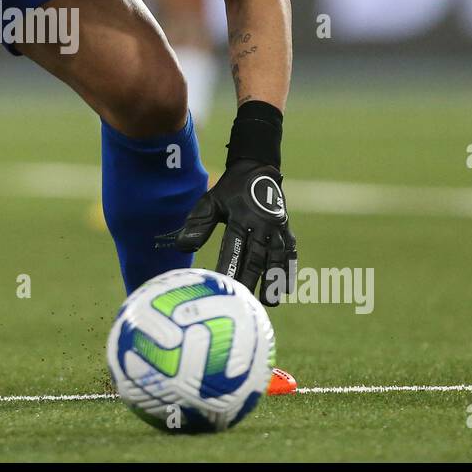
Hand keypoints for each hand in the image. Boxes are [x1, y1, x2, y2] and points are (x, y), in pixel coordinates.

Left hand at [158, 161, 295, 305]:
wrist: (257, 168)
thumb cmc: (229, 190)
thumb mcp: (210, 202)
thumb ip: (198, 224)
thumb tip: (181, 247)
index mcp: (241, 218)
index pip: (233, 248)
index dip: (227, 267)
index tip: (221, 285)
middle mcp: (262, 225)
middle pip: (256, 258)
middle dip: (250, 280)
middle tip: (243, 301)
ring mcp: (277, 229)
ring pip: (277, 258)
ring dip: (273, 280)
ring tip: (270, 303)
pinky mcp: (287, 231)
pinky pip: (290, 253)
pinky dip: (289, 270)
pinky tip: (287, 288)